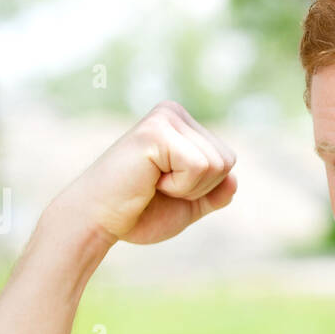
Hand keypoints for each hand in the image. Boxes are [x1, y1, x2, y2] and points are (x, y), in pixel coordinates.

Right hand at [45, 101, 237, 244]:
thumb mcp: (190, 204)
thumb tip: (234, 178)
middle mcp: (174, 112)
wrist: (100, 221)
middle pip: (226, 160)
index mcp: (183, 125)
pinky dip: (179, 186)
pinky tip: (149, 180)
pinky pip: (199, 167)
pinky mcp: (156, 131)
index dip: (205, 189)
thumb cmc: (140, 213)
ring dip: (187, 188)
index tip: (167, 188)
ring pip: (216, 164)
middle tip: (158, 187)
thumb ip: (216, 192)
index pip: (227, 160)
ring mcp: (164, 117)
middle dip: (199, 188)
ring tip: (152, 183)